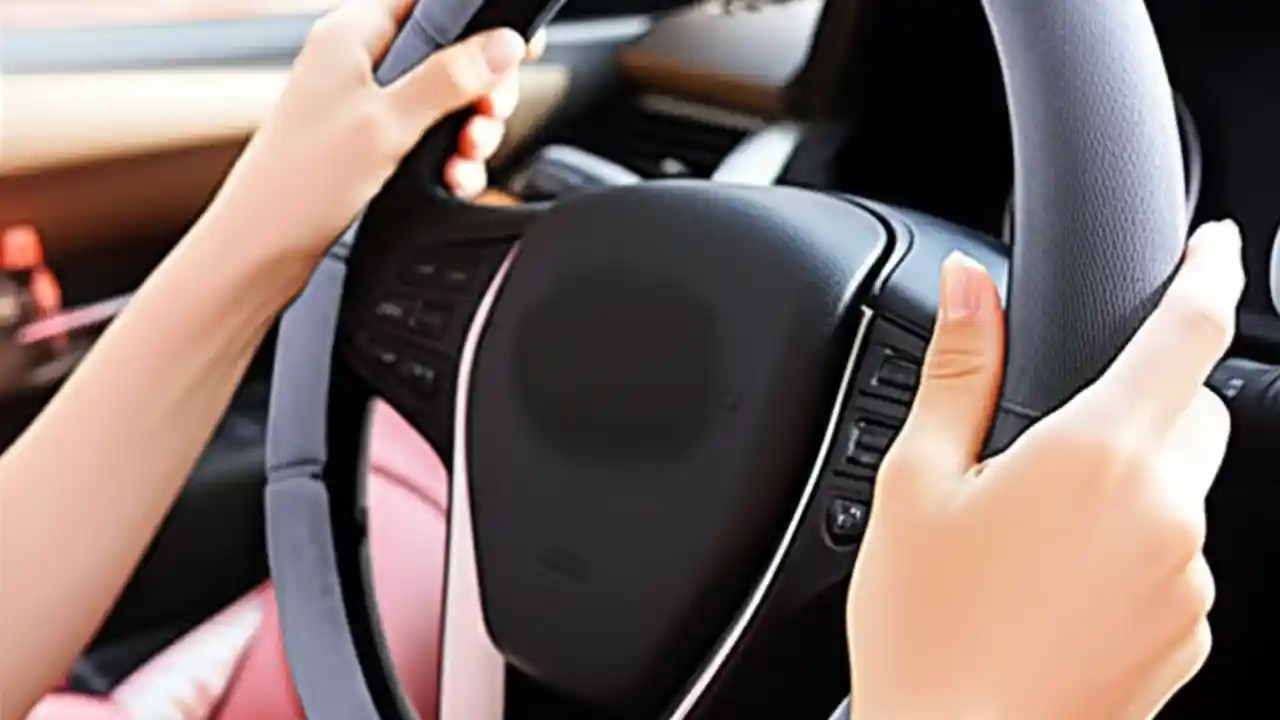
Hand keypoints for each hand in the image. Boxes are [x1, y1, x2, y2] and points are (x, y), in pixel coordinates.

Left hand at [204, 0, 542, 271]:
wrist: (262, 248)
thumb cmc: (301, 181)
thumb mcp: (387, 123)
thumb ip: (449, 79)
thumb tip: (503, 45)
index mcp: (352, 34)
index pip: (431, 3)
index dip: (479, 22)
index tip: (514, 49)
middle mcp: (358, 62)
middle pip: (448, 54)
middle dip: (481, 90)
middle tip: (488, 117)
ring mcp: (364, 104)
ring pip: (444, 102)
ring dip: (469, 131)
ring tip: (468, 158)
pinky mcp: (370, 144)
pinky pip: (428, 138)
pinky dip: (448, 159)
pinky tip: (453, 179)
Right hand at [846, 221, 1243, 718]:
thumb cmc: (925, 629)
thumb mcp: (916, 483)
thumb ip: (958, 371)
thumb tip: (969, 286)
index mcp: (1097, 455)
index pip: (1187, 333)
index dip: (1210, 273)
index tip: (1218, 246)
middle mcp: (1166, 513)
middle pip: (1191, 412)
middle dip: (1143, 400)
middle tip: (1049, 445)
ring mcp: (1188, 582)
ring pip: (1180, 492)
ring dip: (1128, 487)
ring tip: (1030, 542)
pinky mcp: (1189, 637)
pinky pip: (1177, 562)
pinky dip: (1132, 553)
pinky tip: (1054, 590)